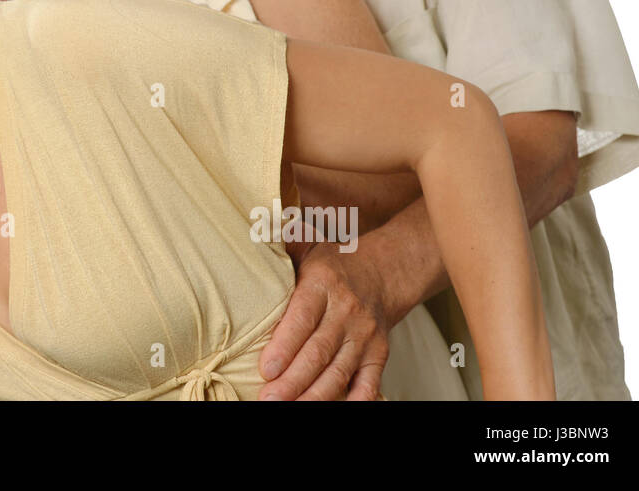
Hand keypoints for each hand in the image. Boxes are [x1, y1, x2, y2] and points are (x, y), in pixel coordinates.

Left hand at [257, 243, 389, 399]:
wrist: (386, 272)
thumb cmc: (334, 264)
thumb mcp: (308, 247)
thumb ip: (282, 245)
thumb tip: (252, 229)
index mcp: (323, 284)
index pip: (302, 318)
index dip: (284, 345)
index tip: (265, 367)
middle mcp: (346, 311)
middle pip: (318, 351)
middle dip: (293, 380)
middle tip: (268, 398)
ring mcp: (364, 336)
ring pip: (338, 372)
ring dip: (314, 395)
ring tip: (289, 408)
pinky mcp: (378, 354)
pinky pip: (368, 382)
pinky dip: (356, 400)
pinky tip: (338, 409)